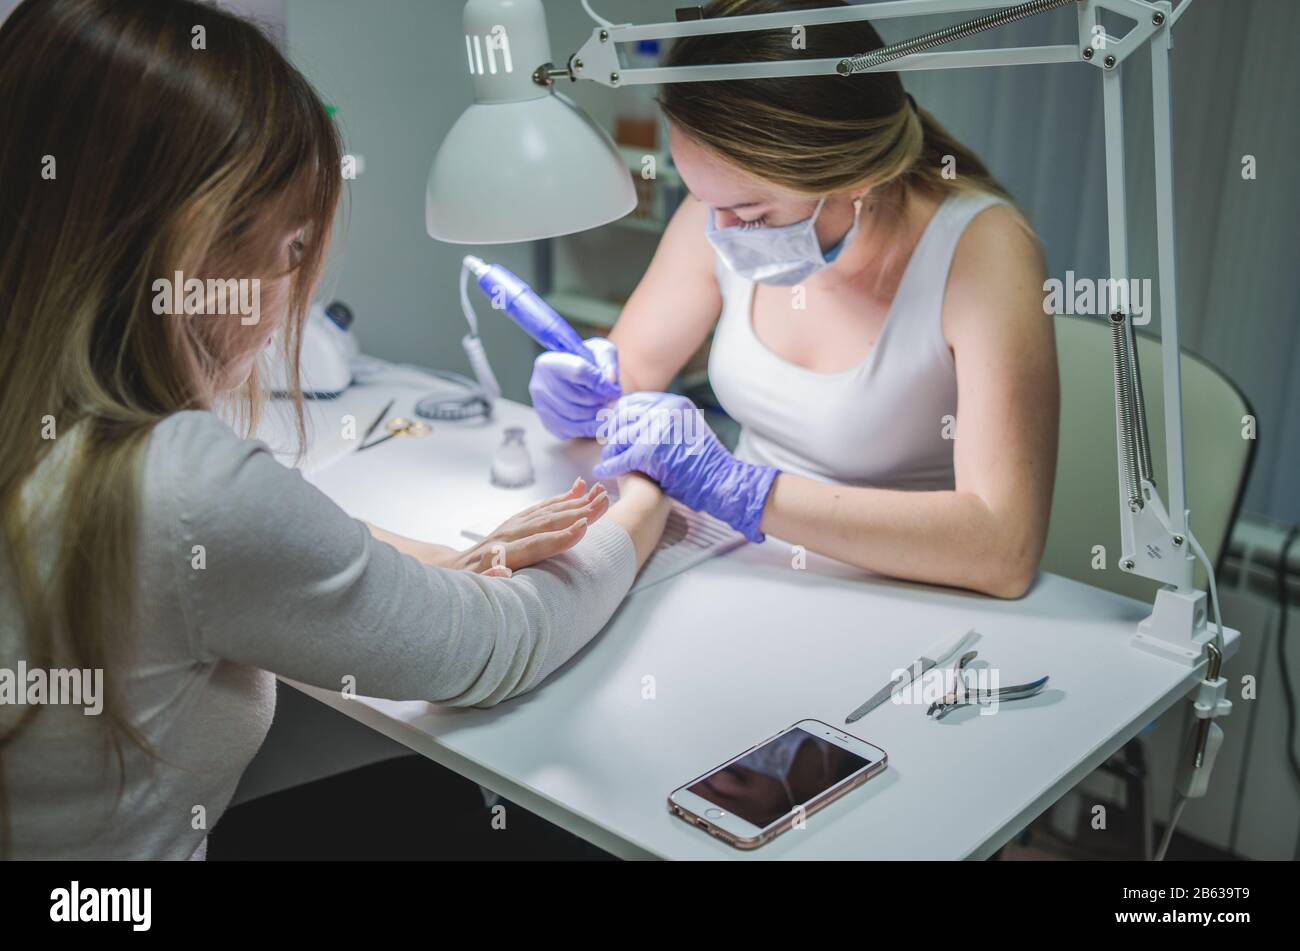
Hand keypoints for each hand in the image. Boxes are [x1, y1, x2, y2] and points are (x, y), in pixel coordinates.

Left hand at [454, 478, 609, 574]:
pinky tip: (577, 490)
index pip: (535, 544)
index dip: (560, 537)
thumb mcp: (468, 589)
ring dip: (575, 501)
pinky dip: (561, 498)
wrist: (447, 570)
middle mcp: (507, 535)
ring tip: (599, 492)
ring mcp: (511, 526)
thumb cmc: (461, 585)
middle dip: (578, 511)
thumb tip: (501, 571)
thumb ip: (486, 581)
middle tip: (604, 501)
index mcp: (498, 554)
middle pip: (547, 522)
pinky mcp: (514, 523)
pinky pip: (541, 508)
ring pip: (548, 511)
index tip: (584, 527)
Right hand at [529, 337, 620, 438]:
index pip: (579, 371)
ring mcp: (541, 407)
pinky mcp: (548, 424)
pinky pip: (574, 431)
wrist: (572, 380)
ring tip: (605, 406)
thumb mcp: (599, 351)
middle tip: (610, 398)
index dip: (601, 382)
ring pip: (578, 416)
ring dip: (598, 414)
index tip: (613, 388)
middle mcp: (539, 385)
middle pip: (580, 397)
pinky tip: (598, 419)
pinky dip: (591, 427)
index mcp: (549, 362)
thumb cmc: (588, 363)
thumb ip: (608, 360)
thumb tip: (610, 380)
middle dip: (601, 399)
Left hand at [592, 393, 778, 542]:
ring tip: (606, 459)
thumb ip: (667, 420)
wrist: (720, 482)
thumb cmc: (705, 462)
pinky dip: (609, 466)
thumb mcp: (689, 427)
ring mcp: (657, 430)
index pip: (634, 402)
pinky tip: (602, 472)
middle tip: (606, 443)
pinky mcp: (650, 452)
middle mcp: (665, 411)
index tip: (613, 426)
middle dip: (612, 432)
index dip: (620, 416)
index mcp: (674, 403)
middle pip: (623, 417)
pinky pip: (620, 458)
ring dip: (610, 450)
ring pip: (620, 438)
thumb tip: (639, 418)